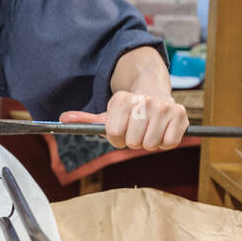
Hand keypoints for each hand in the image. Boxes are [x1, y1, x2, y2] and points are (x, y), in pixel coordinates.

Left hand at [60, 90, 188, 150]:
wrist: (155, 96)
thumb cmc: (128, 113)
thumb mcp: (107, 115)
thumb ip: (85, 120)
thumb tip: (61, 119)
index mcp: (123, 99)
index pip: (114, 134)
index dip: (116, 138)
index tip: (120, 131)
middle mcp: (144, 100)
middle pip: (133, 142)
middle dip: (132, 141)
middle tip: (136, 131)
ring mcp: (163, 107)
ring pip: (150, 144)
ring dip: (148, 143)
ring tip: (147, 130)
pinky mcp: (180, 115)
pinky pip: (169, 143)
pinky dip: (164, 143)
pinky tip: (161, 131)